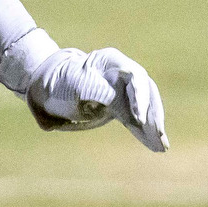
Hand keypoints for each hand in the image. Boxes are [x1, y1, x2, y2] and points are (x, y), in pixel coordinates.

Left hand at [0, 30, 166, 151]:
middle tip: (157, 134)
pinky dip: (144, 131)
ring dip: (152, 126)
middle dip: (152, 115)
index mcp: (111, 61)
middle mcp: (122, 73)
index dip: (139, 97)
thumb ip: (94, 89)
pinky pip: (136, 119)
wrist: (47, 86)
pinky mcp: (121, 106)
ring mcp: (123, 89)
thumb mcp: (74, 83)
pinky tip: (155, 145)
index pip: (134, 77)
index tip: (138, 118)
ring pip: (144, 107)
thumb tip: (112, 100)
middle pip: (145, 93)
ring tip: (161, 145)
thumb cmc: (60, 81)